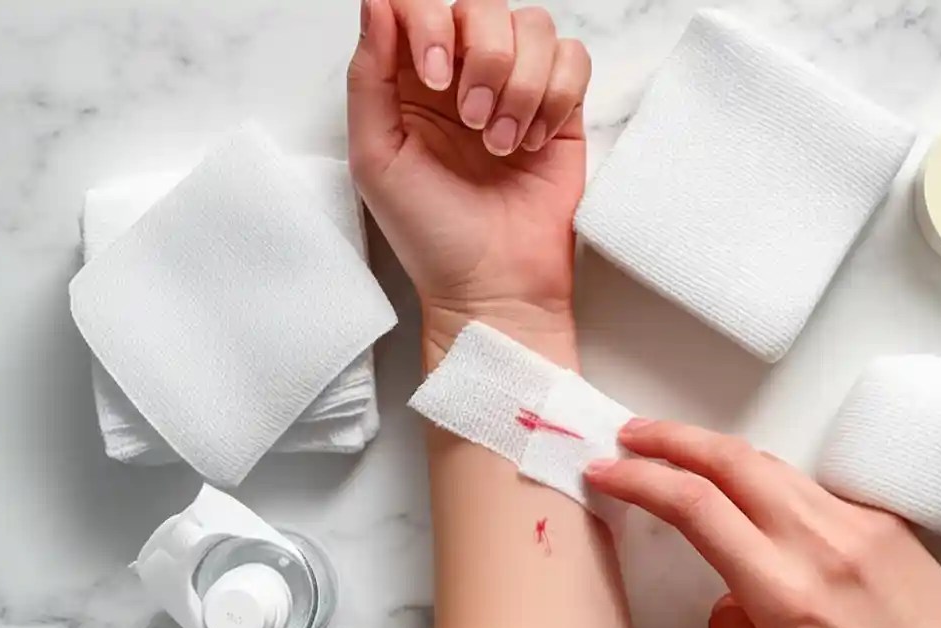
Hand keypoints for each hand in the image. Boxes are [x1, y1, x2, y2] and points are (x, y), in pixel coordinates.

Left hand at [348, 0, 590, 368]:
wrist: (495, 286)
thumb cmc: (432, 235)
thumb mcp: (376, 159)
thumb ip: (368, 77)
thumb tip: (378, 3)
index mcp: (409, 78)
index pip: (419, 2)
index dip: (429, 21)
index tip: (433, 77)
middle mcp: (462, 73)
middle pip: (482, 4)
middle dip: (482, 58)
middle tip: (474, 122)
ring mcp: (515, 86)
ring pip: (533, 24)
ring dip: (520, 84)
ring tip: (503, 144)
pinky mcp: (561, 108)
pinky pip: (572, 58)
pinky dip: (555, 96)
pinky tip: (534, 142)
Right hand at [585, 419, 940, 627]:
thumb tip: (728, 592)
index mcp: (786, 594)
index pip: (695, 507)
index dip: (641, 479)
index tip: (607, 471)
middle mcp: (823, 545)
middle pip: (731, 460)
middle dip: (671, 437)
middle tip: (632, 433)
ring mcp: (860, 526)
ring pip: (772, 464)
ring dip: (716, 449)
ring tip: (680, 450)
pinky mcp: (887, 524)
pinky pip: (812, 488)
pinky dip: (770, 479)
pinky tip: (753, 491)